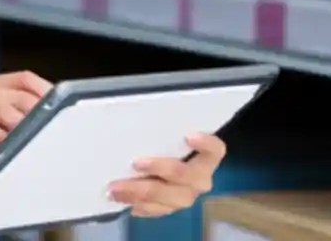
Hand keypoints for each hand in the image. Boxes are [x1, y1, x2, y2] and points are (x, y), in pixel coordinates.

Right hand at [0, 71, 53, 191]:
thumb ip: (8, 122)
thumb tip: (42, 124)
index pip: (23, 78)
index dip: (45, 90)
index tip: (63, 106)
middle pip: (19, 91)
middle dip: (40, 110)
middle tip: (55, 128)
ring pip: (3, 106)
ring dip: (23, 124)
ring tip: (36, 139)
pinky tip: (8, 147)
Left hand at [107, 133, 226, 217]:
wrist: (165, 168)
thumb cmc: (166, 145)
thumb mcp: (168, 137)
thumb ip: (163, 133)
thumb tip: (135, 119)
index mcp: (207, 157)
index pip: (215, 149)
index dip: (205, 144)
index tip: (188, 135)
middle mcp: (200, 179)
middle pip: (184, 175)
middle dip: (158, 169)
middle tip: (135, 163)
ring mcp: (186, 196)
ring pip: (168, 198)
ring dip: (140, 193)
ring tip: (116, 189)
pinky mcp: (171, 209)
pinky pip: (157, 210)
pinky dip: (140, 206)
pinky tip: (124, 202)